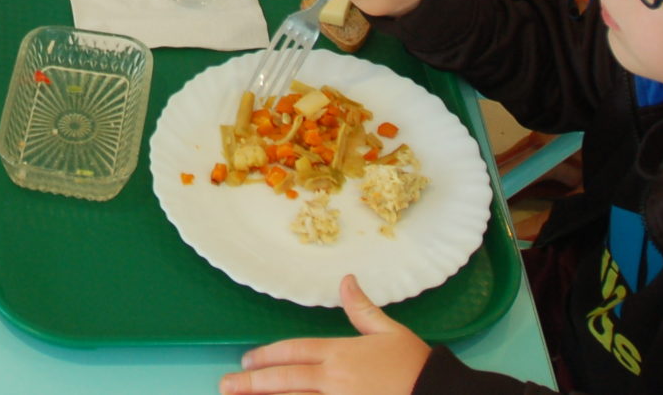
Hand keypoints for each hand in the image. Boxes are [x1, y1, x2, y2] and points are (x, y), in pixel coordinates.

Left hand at [223, 276, 431, 394]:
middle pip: (284, 381)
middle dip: (252, 383)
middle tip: (226, 384)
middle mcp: (333, 380)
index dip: (267, 355)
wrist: (437, 394)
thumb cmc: (415, 364)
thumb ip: (362, 309)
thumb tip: (346, 280)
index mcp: (340, 354)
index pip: (294, 352)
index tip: (247, 359)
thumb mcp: (389, 331)